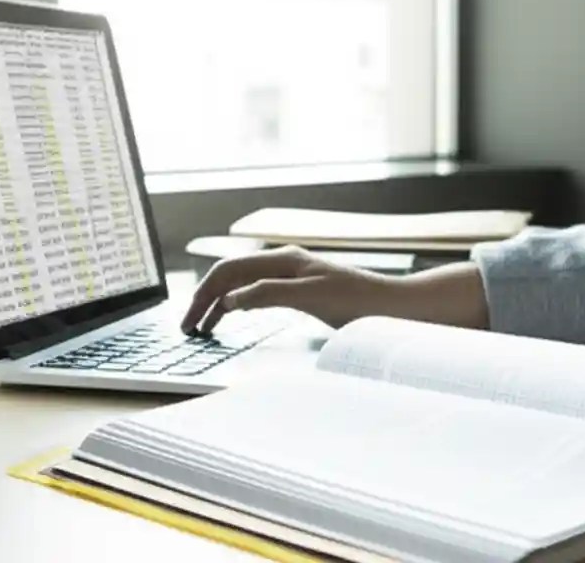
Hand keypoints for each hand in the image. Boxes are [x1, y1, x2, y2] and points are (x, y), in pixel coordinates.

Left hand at [179, 246, 489, 335]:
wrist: (400, 307)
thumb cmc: (357, 307)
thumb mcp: (307, 298)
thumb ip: (271, 294)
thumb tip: (232, 303)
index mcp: (286, 260)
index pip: (231, 269)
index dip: (204, 292)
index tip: (193, 318)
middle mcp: (289, 258)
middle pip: (227, 269)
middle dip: (199, 297)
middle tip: (184, 326)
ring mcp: (301, 271)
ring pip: (240, 275)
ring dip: (212, 300)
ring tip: (197, 325)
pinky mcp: (313, 289)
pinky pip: (270, 289)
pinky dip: (245, 297)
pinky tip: (230, 309)